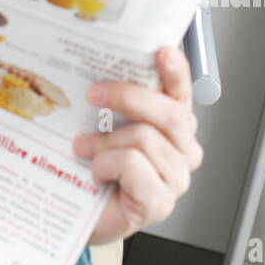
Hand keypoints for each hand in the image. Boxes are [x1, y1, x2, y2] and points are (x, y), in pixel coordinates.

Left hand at [73, 46, 203, 244]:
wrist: (80, 214)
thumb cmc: (96, 166)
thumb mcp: (105, 124)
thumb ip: (115, 100)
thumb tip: (98, 69)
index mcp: (175, 126)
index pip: (182, 93)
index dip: (176, 71)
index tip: (163, 51)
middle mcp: (184, 151)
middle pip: (170, 114)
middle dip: (129, 97)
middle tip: (93, 93)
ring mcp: (176, 179)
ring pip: (144, 139)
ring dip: (104, 140)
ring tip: (83, 147)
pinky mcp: (160, 203)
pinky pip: (132, 165)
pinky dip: (106, 164)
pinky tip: (97, 174)